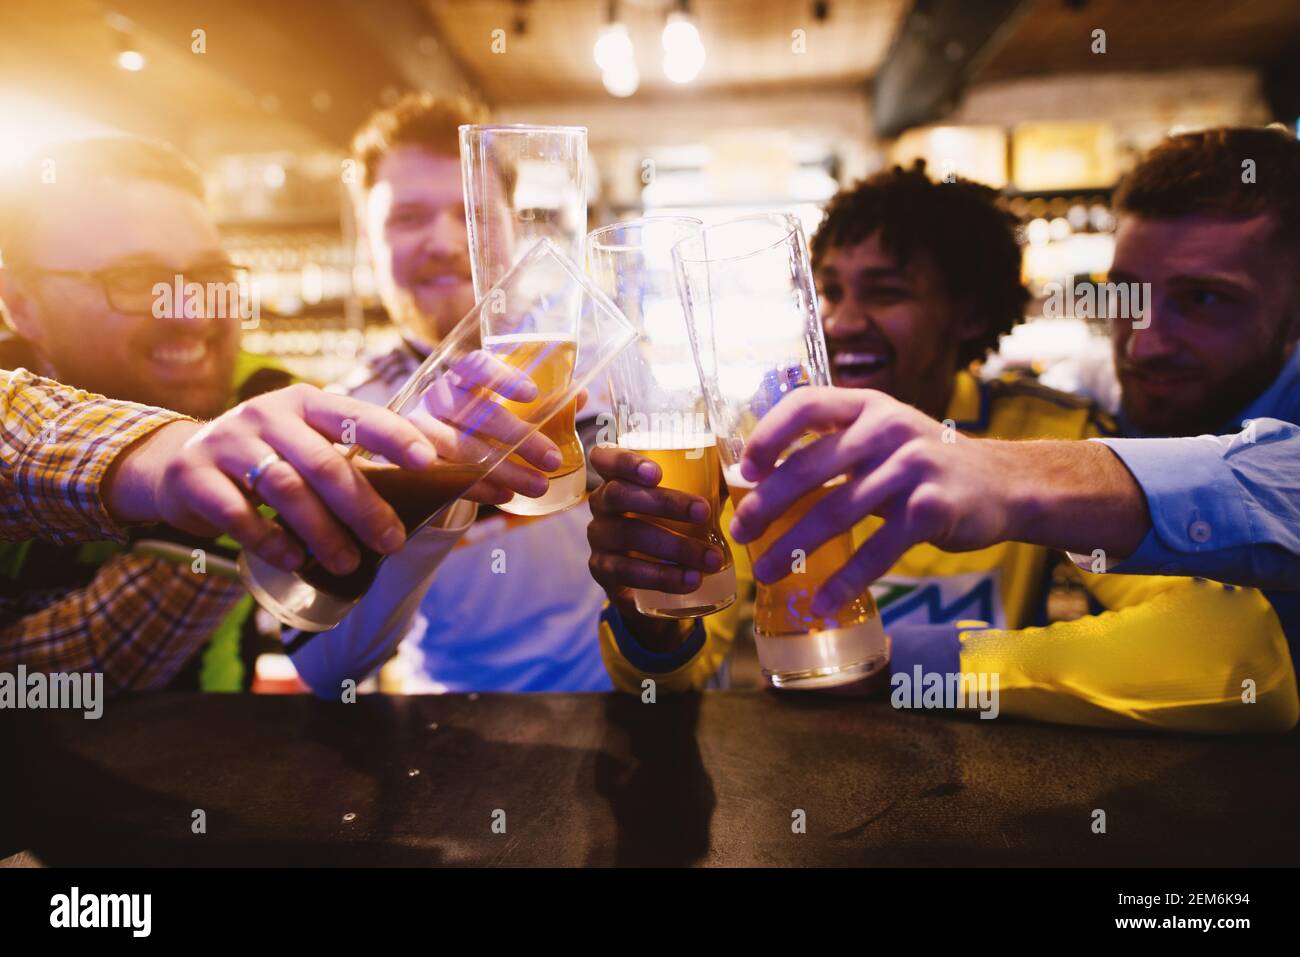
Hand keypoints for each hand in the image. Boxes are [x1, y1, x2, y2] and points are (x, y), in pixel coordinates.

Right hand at [104, 383, 454, 575]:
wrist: (179, 467)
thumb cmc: (267, 460)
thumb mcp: (304, 445)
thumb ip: (352, 463)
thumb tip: (431, 492)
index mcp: (306, 403)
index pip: (356, 415)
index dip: (393, 436)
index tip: (428, 461)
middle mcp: (267, 415)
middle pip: (324, 462)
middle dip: (364, 507)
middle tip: (393, 541)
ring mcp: (228, 443)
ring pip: (285, 489)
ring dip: (322, 532)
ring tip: (347, 563)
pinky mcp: (195, 477)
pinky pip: (237, 511)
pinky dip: (269, 540)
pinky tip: (293, 560)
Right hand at [415, 349, 563, 505]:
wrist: (422, 451)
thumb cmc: (473, 422)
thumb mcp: (501, 409)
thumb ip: (537, 403)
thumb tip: (580, 396)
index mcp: (461, 378)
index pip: (476, 365)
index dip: (502, 377)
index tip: (532, 394)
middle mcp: (438, 398)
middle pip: (475, 412)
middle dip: (517, 436)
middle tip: (553, 458)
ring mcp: (422, 430)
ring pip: (461, 448)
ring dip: (504, 469)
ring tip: (539, 485)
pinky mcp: (415, 463)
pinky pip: (448, 478)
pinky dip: (480, 489)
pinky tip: (506, 497)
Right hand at [586, 445, 726, 651]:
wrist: (656, 582)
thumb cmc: (675, 525)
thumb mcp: (690, 499)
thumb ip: (710, 479)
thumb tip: (745, 458)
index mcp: (618, 477)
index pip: (604, 458)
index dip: (624, 461)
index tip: (657, 473)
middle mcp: (601, 505)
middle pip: (619, 495)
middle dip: (664, 503)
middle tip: (703, 512)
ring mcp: (599, 539)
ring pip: (628, 536)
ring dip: (673, 547)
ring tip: (711, 559)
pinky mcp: (603, 572)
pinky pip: (628, 573)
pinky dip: (662, 577)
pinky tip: (691, 580)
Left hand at [730, 387, 1147, 615]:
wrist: (1005, 484)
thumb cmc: (924, 466)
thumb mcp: (883, 438)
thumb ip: (833, 450)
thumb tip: (759, 486)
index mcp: (869, 406)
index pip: (807, 404)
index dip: (770, 434)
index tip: (745, 469)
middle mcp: (889, 428)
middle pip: (812, 465)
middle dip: (768, 503)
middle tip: (741, 532)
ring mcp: (914, 467)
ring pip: (838, 511)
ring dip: (795, 547)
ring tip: (767, 572)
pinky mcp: (935, 509)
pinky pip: (879, 549)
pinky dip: (846, 579)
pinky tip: (823, 599)